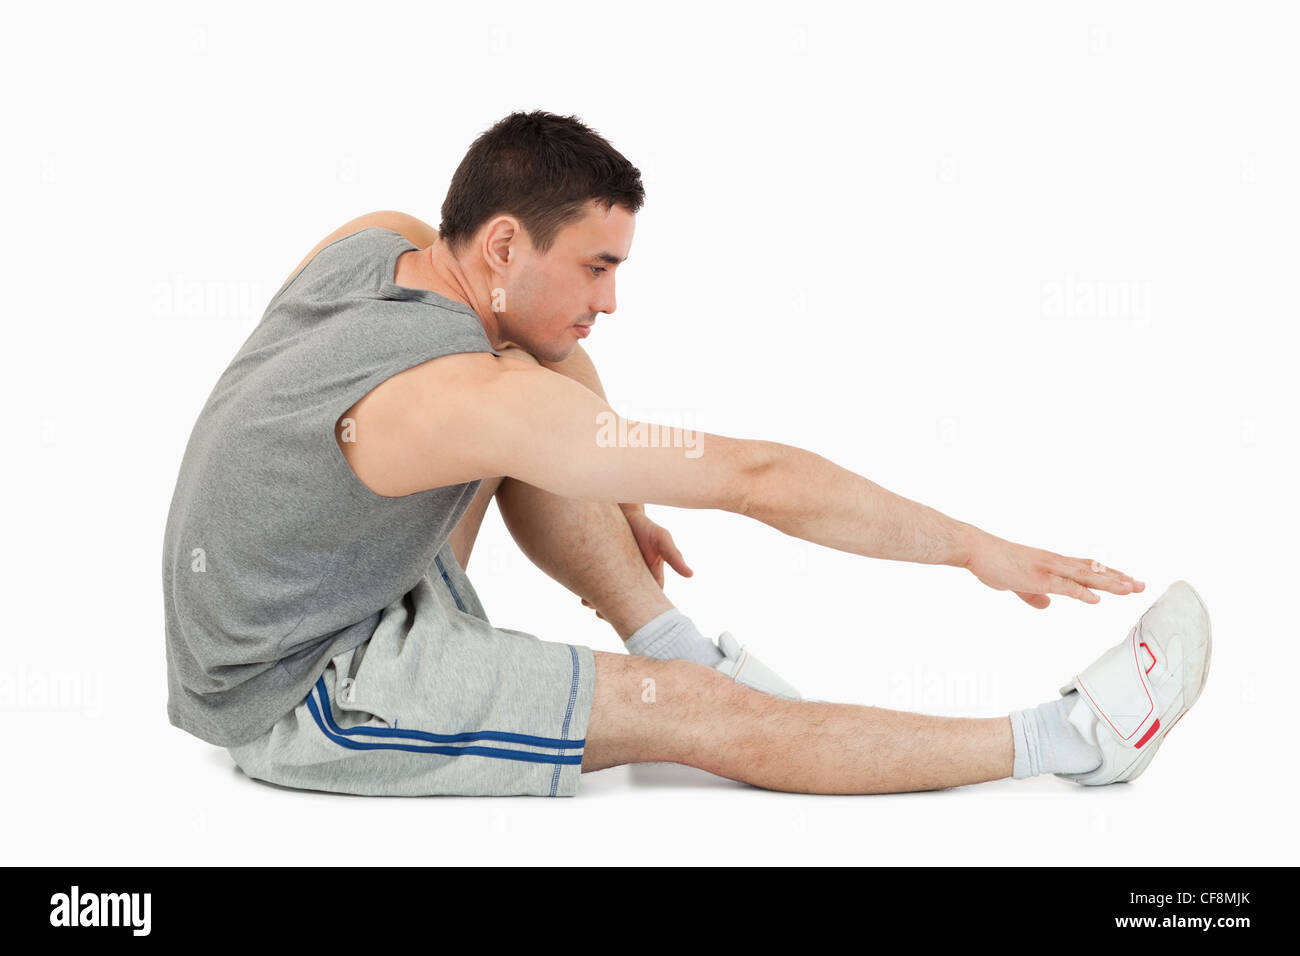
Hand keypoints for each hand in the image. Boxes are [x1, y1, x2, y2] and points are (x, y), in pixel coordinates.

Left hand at [581, 507, 694, 618]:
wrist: (623, 509)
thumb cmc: (645, 525)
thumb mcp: (662, 539)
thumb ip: (674, 556)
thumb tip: (690, 574)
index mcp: (650, 575)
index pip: (647, 599)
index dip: (639, 611)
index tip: (631, 620)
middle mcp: (633, 577)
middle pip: (624, 600)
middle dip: (615, 609)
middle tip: (601, 615)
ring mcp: (617, 572)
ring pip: (609, 593)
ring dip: (600, 601)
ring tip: (588, 605)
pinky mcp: (603, 566)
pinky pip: (596, 582)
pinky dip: (590, 589)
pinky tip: (581, 595)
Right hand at [964, 529, 1144, 608]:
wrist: (977, 549)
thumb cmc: (994, 562)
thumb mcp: (1017, 583)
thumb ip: (1033, 595)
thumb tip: (1047, 605)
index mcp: (1052, 564)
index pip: (1086, 569)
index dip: (1107, 576)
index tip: (1126, 581)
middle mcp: (1055, 563)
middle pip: (1093, 571)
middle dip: (1117, 579)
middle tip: (1140, 585)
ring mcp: (1048, 569)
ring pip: (1086, 576)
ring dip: (1109, 583)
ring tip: (1129, 588)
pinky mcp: (1037, 576)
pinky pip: (1063, 586)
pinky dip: (1081, 592)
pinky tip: (1095, 600)